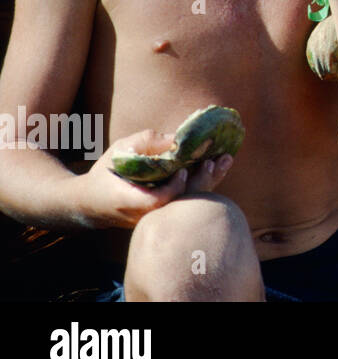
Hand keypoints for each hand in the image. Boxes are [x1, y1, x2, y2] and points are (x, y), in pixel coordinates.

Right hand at [75, 130, 234, 228]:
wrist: (90, 204)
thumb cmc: (106, 172)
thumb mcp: (119, 151)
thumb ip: (146, 143)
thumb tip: (177, 138)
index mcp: (127, 201)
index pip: (156, 201)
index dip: (173, 187)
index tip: (183, 170)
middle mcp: (144, 216)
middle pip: (179, 204)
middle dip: (202, 181)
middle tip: (220, 160)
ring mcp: (155, 220)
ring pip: (186, 206)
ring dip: (208, 182)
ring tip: (225, 160)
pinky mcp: (163, 217)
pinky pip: (185, 204)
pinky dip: (202, 186)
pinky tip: (217, 168)